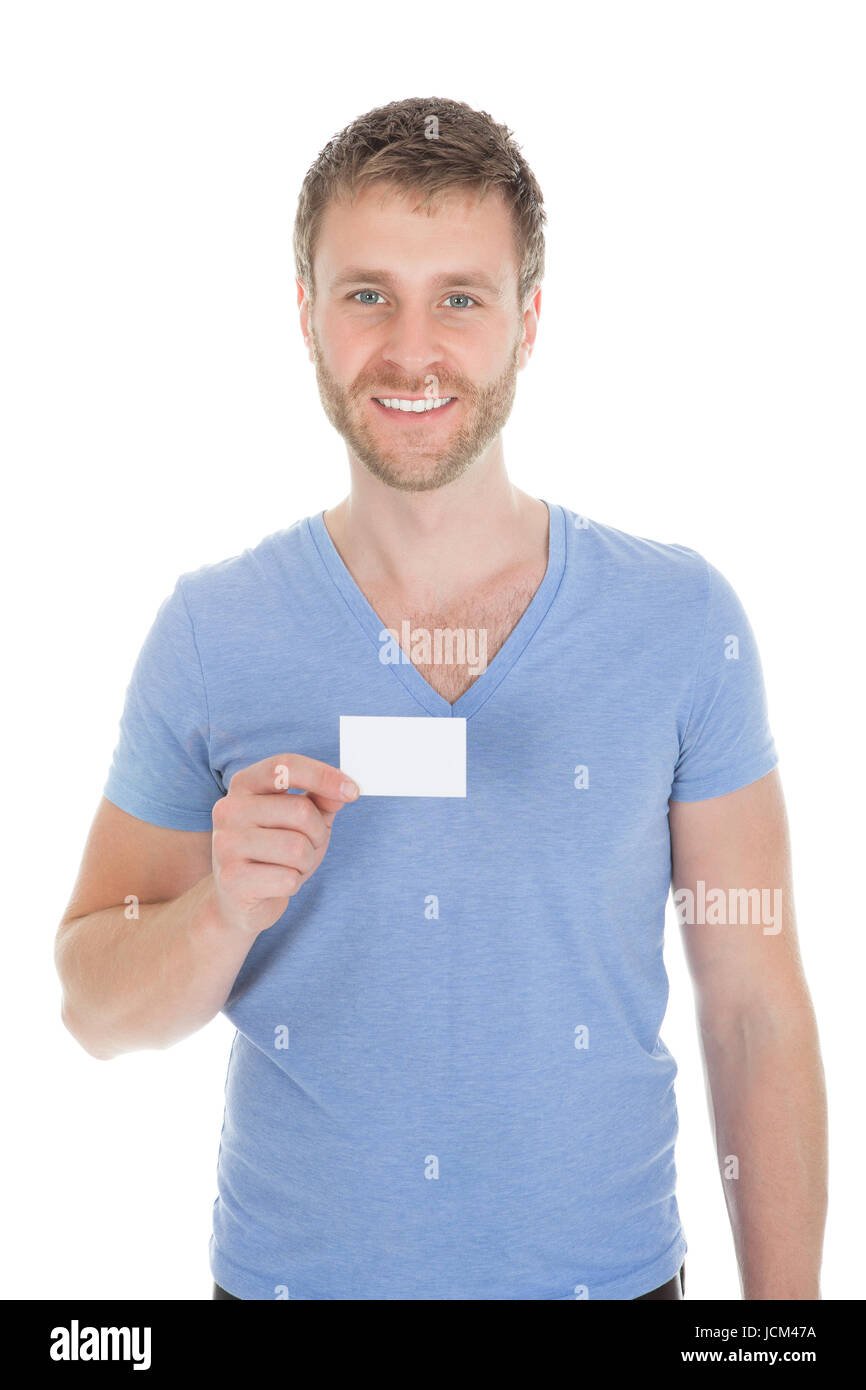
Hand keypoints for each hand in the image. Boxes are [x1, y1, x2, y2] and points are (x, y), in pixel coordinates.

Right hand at [210, 753, 357, 935]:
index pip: (285, 766)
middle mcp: (228, 809)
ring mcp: (225, 843)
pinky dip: (293, 884)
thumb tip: (344, 789)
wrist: (239, 900)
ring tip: (289, 866)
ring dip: (306, 861)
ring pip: (297, 848)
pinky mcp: (231, 878)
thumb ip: (321, 799)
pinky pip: (288, 879)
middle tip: (308, 846)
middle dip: (318, 834)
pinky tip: (275, 884)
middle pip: (301, 810)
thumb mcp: (302, 820)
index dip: (323, 775)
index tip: (352, 791)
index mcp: (244, 785)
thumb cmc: (274, 854)